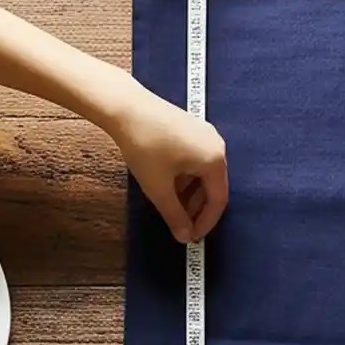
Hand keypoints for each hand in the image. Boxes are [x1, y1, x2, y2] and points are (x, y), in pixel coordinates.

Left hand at [108, 88, 228, 243]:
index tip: (191, 237)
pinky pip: (196, 159)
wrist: (126, 107)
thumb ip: (174, 215)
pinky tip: (167, 184)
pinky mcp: (191, 128)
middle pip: (213, 186)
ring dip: (190, 194)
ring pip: (203, 173)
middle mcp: (216, 146)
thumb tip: (184, 236)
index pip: (218, 200)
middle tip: (180, 225)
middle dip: (197, 209)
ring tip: (170, 206)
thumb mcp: (159, 188)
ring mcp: (204, 134)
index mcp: (215, 160)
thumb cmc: (145, 146)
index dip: (206, 222)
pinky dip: (185, 177)